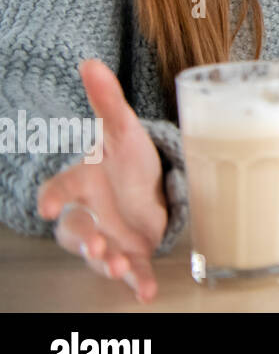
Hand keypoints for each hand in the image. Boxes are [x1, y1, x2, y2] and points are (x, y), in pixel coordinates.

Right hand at [35, 59, 167, 302]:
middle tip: (94, 244)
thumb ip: (107, 101)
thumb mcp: (124, 130)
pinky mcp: (130, 253)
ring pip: (97, 254)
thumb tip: (90, 61)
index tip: (48, 205)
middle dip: (81, 238)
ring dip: (103, 262)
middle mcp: (90, 213)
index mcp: (83, 182)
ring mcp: (108, 236)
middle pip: (74, 230)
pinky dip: (136, 282)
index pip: (59, 189)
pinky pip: (129, 271)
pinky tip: (146, 292)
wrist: (154, 187)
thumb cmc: (131, 160)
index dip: (52, 197)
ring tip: (114, 264)